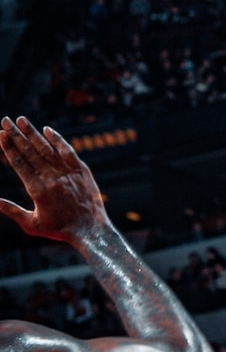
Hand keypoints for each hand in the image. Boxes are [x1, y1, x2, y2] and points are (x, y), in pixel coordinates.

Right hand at [0, 119, 109, 243]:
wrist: (90, 231)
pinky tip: (47, 130)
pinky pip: (68, 152)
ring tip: (21, 119)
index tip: (1, 133)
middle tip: (4, 120)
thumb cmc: (60, 230)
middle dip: (15, 135)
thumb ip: (12, 211)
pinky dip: (58, 140)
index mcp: (37, 190)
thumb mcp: (32, 224)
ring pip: (47, 149)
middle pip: (29, 152)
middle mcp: (51, 178)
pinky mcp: (81, 171)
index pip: (19, 163)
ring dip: (33, 133)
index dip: (9, 147)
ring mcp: (67, 173)